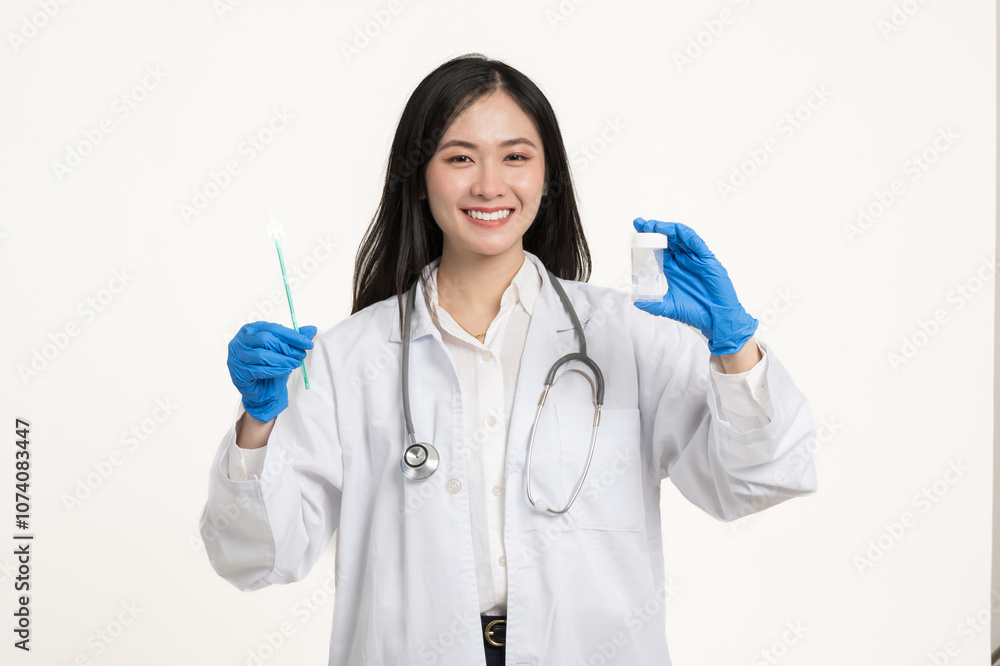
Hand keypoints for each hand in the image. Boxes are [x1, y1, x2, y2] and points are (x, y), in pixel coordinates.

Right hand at [227, 322, 316, 422]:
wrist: (260, 389)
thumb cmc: (270, 365)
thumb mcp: (283, 350)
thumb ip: (295, 339)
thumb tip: (312, 329)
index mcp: (252, 329)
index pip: (274, 328)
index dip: (293, 336)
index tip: (308, 343)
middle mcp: (241, 340)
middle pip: (266, 340)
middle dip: (287, 348)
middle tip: (301, 356)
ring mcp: (237, 355)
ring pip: (262, 355)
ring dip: (283, 360)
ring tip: (295, 364)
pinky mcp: (238, 371)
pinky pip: (259, 370)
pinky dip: (276, 371)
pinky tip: (286, 371)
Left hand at [631, 217, 757, 355]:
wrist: (716, 319)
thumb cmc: (697, 312)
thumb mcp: (669, 308)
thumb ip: (653, 305)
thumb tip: (637, 301)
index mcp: (673, 269)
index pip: (658, 250)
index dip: (647, 240)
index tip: (636, 232)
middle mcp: (683, 261)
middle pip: (667, 240)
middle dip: (654, 230)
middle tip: (642, 224)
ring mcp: (695, 259)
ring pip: (681, 238)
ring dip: (668, 230)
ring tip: (655, 225)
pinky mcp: (707, 260)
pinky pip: (697, 244)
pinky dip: (687, 235)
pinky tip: (676, 230)